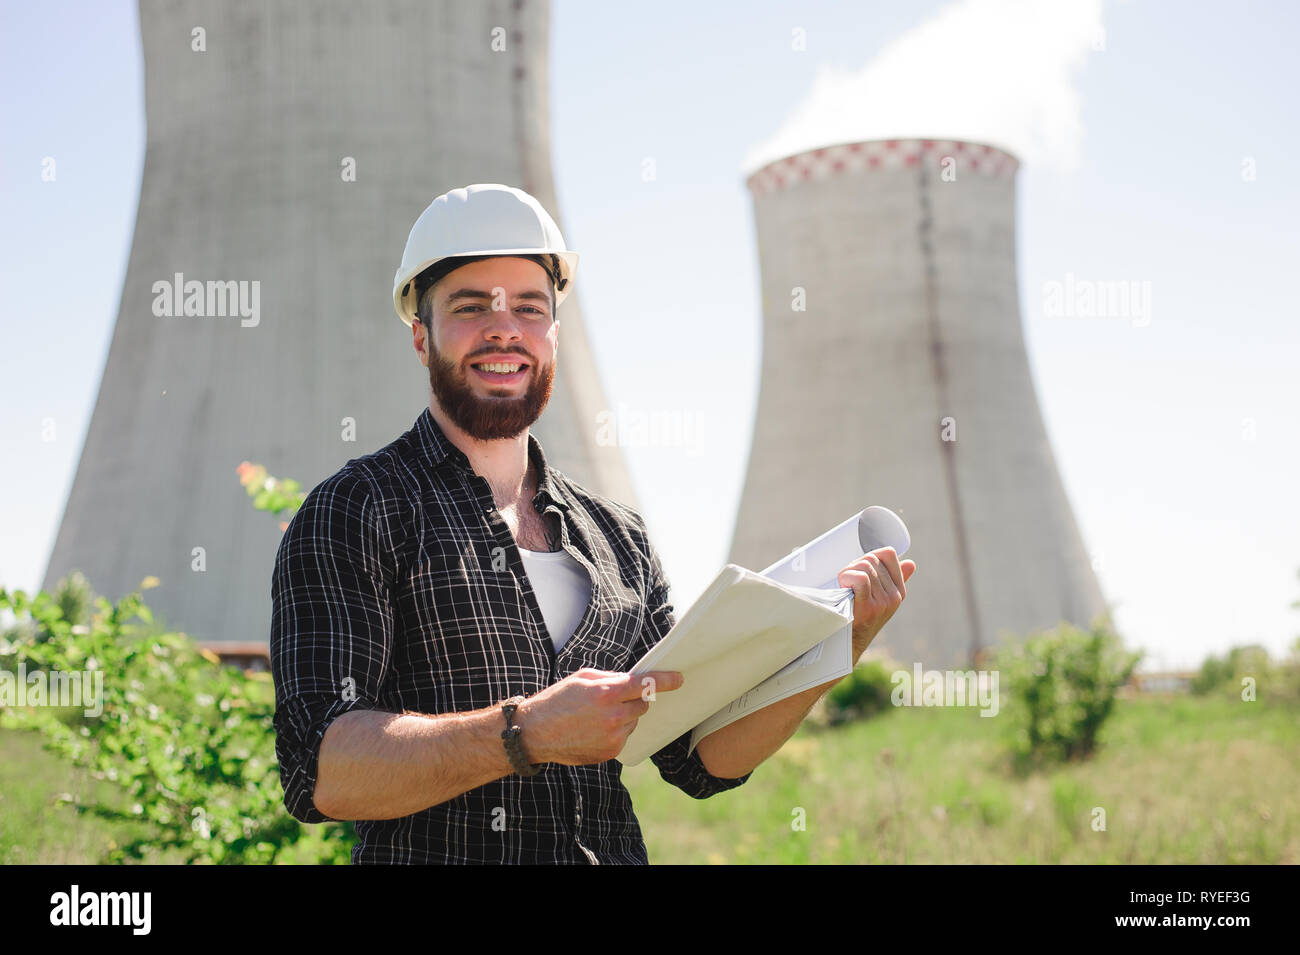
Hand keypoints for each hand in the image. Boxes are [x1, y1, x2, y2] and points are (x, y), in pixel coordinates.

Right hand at [514, 668, 683, 764]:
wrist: (536, 733)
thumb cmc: (558, 700)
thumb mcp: (582, 678)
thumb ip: (611, 678)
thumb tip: (633, 680)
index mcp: (607, 693)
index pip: (645, 684)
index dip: (665, 680)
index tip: (679, 679)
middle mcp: (614, 717)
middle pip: (642, 704)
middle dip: (633, 699)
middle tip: (613, 699)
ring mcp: (613, 737)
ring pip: (632, 722)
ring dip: (623, 717)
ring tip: (596, 717)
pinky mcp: (610, 753)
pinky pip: (623, 738)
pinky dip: (615, 732)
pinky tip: (594, 730)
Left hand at [837, 547, 915, 659]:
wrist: (846, 645)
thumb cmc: (857, 618)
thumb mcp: (879, 599)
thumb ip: (894, 581)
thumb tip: (910, 563)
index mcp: (898, 591)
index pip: (888, 554)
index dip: (869, 556)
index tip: (858, 571)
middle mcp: (894, 596)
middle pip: (871, 559)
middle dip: (854, 565)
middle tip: (846, 582)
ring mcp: (883, 602)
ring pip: (864, 566)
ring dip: (847, 572)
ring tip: (843, 587)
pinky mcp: (870, 607)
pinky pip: (861, 578)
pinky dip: (847, 578)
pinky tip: (842, 588)